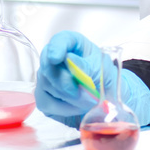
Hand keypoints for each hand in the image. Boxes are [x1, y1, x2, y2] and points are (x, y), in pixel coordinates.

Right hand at [34, 31, 149, 127]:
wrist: (105, 98)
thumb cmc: (104, 77)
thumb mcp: (101, 69)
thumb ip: (86, 65)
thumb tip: (70, 60)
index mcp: (72, 44)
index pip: (60, 40)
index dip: (56, 47)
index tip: (56, 57)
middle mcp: (54, 58)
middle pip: (48, 66)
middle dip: (65, 82)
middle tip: (81, 92)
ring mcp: (46, 77)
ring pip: (47, 86)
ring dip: (69, 97)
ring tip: (87, 100)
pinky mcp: (44, 96)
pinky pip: (46, 103)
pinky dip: (63, 108)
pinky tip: (77, 107)